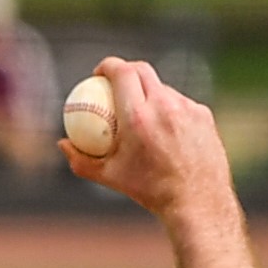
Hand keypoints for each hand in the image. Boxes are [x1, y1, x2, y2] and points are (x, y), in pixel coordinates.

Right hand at [59, 57, 236, 218]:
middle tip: (117, 82)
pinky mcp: (204, 114)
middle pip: (142, 70)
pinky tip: (166, 129)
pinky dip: (170, 111)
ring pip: (163, 88)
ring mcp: (187, 108)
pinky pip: (181, 104)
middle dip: (127, 70)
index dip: (108, 66)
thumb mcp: (111, 176)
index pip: (122, 72)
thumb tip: (63, 144)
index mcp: (138, 117)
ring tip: (141, 111)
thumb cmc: (150, 191)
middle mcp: (164, 106)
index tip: (100, 73)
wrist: (197, 202)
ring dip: (149, 93)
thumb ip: (81, 160)